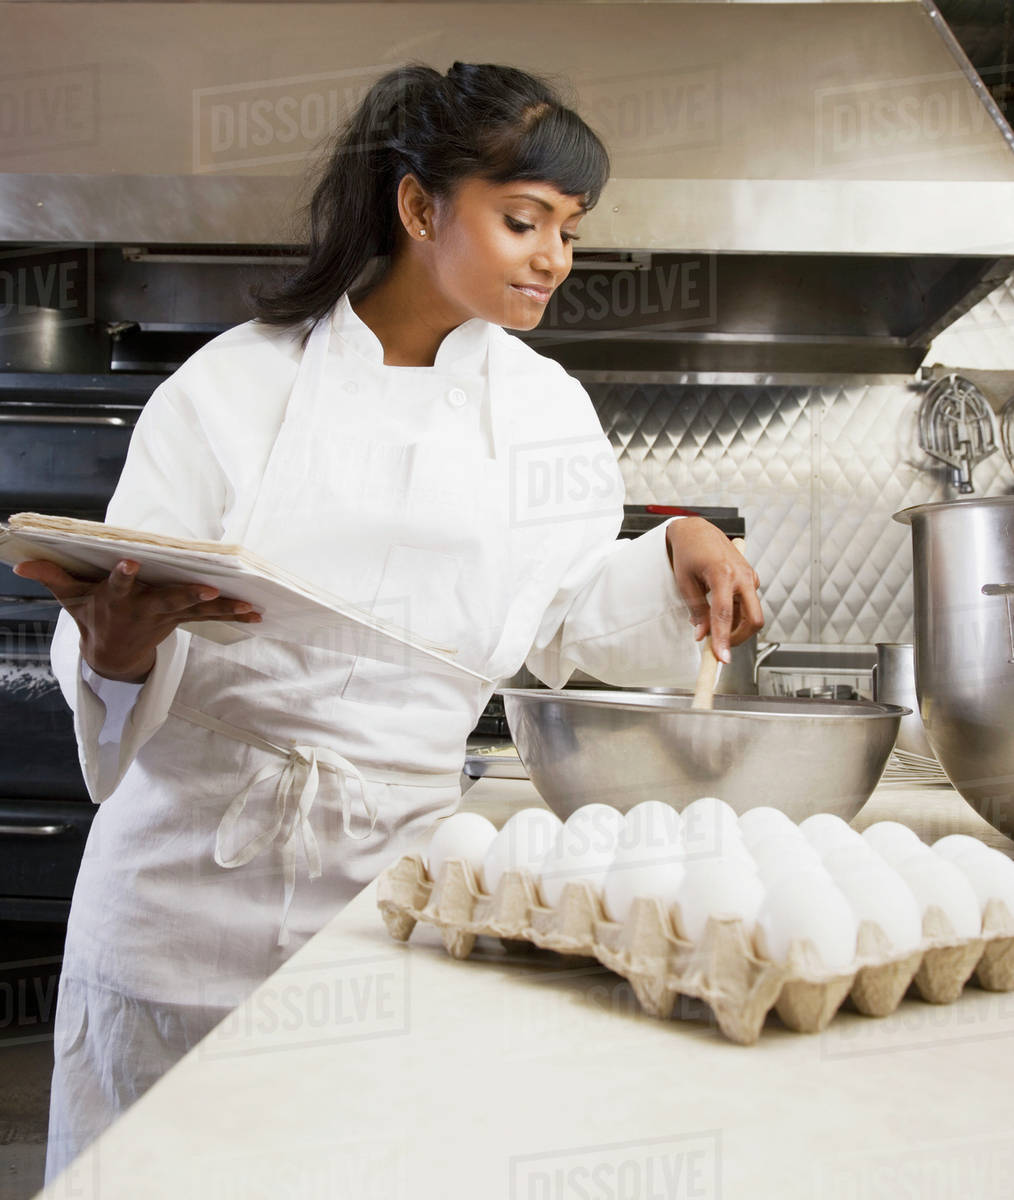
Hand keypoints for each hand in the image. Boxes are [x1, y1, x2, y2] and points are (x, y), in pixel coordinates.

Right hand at [12, 558, 261, 682]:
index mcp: (118, 600)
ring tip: (249, 606)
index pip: (119, 585)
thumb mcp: (71, 598)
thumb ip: (53, 576)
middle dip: (187, 596)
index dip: (123, 576)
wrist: (112, 654)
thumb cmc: (93, 616)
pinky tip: (257, 613)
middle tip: (208, 591)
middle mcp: (146, 609)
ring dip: (224, 610)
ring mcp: (167, 617)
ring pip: (197, 611)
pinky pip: (210, 618)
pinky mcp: (182, 620)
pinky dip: (233, 616)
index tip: (129, 563)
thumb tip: (21, 564)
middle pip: (168, 600)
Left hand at [665, 518, 763, 664]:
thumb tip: (702, 635)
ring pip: (752, 614)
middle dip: (739, 638)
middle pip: (753, 618)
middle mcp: (742, 575)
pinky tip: (722, 612)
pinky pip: (749, 604)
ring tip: (714, 627)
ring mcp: (749, 577)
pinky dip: (738, 615)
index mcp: (723, 573)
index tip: (721, 658)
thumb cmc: (688, 552)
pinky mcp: (751, 579)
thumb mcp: (685, 582)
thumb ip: (696, 610)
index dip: (723, 639)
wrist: (698, 531)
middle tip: (720, 647)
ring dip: (736, 627)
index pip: (724, 614)